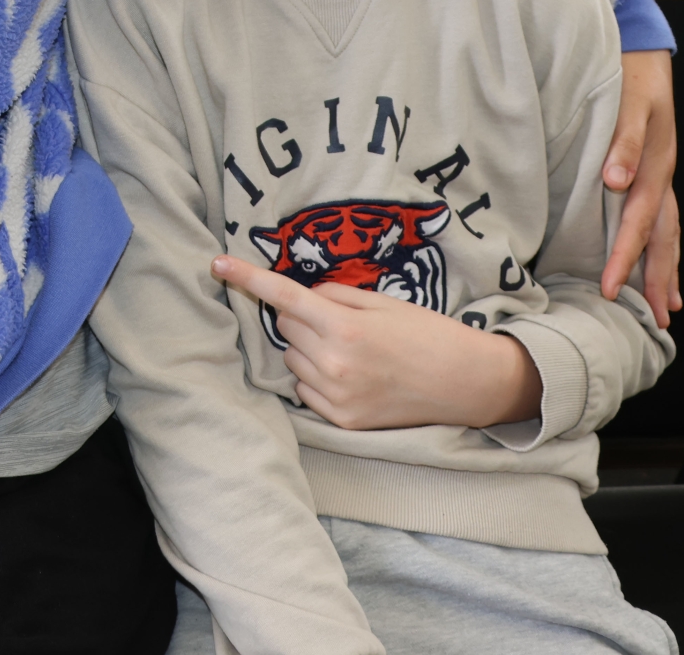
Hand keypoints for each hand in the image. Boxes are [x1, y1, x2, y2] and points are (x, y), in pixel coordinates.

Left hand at [213, 256, 542, 430]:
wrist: (466, 384)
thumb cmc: (427, 333)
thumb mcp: (382, 302)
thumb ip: (334, 296)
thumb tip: (300, 298)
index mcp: (343, 328)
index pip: (283, 297)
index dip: (248, 277)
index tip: (217, 263)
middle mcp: (333, 365)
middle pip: (284, 327)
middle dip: (300, 318)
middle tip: (337, 320)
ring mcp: (336, 398)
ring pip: (292, 358)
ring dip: (308, 348)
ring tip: (351, 351)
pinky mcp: (341, 422)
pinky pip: (305, 390)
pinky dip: (316, 378)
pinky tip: (350, 376)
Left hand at [603, 50, 679, 325]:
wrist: (640, 50)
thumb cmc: (628, 78)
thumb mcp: (626, 105)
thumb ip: (620, 143)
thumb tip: (614, 182)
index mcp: (651, 167)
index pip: (637, 224)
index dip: (624, 258)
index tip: (610, 289)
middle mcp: (659, 176)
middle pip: (661, 236)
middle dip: (656, 278)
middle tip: (655, 319)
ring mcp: (659, 173)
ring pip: (668, 231)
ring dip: (667, 268)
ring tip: (669, 305)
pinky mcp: (652, 167)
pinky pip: (662, 215)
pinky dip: (663, 243)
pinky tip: (662, 260)